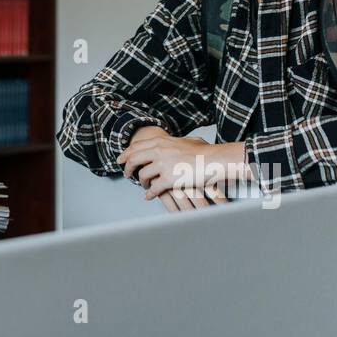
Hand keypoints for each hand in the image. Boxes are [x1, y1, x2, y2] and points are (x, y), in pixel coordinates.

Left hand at [124, 135, 241, 206]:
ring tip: (143, 185)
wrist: (215, 160)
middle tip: (126, 174)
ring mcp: (163, 165)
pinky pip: (153, 189)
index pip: (137, 146)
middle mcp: (159, 151)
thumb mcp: (187, 141)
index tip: (120, 158)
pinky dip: (149, 193)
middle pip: (134, 159)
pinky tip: (149, 196)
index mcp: (162, 141)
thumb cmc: (205, 152)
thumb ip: (176, 142)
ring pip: (142, 175)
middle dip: (127, 168)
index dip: (126, 153)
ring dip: (141, 182)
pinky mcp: (169, 179)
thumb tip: (174, 141)